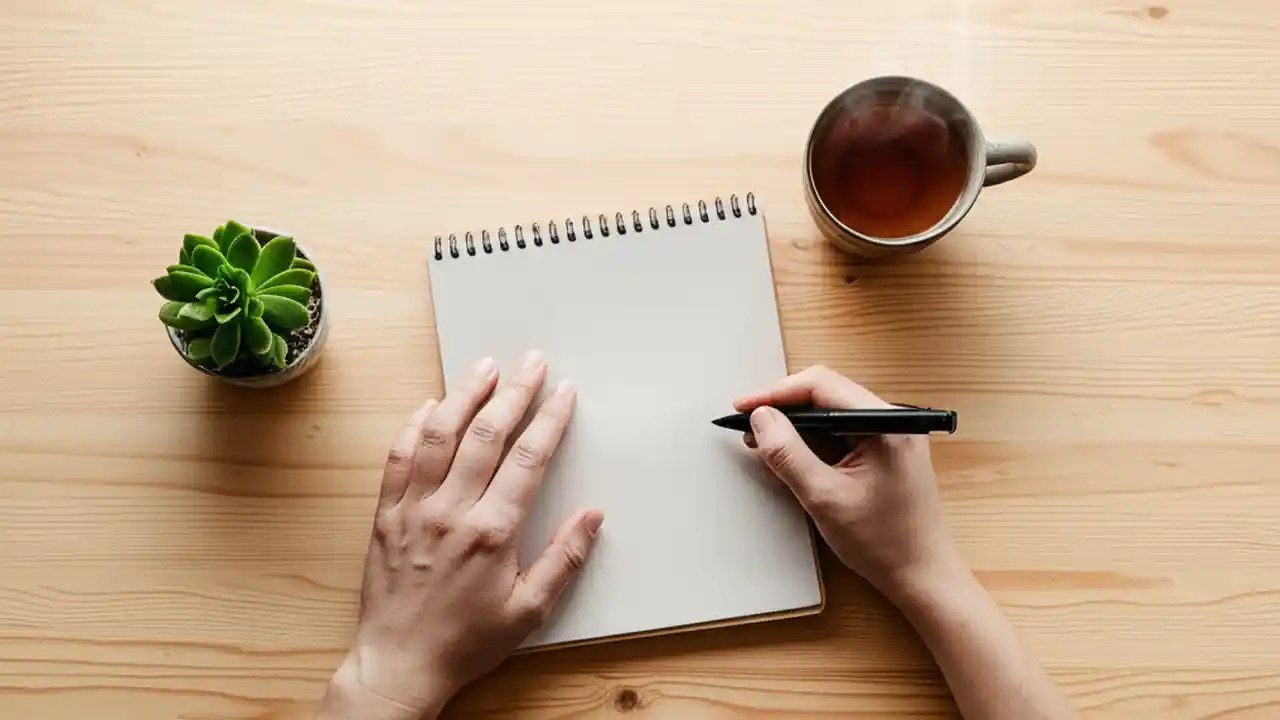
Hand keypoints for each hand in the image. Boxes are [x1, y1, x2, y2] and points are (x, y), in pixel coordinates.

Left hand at [318, 353, 603, 719]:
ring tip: (485, 367)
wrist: (399, 664)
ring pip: (439, 435)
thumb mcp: (529, 611)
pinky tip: (430, 407)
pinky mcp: (385, 515)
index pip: (528, 459)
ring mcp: (413, 509)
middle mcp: (451, 511)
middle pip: (486, 435)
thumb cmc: (466, 642)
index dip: (549, 419)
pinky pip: (398, 458)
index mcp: (491, 532)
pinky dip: (414, 427)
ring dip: (464, 395)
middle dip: (514, 392)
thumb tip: (593, 517)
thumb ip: (564, 559)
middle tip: (532, 362)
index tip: (564, 392)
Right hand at [734, 366, 961, 598]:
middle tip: (747, 424)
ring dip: (795, 422)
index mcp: (886, 424)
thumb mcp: (824, 498)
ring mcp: (891, 432)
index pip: (822, 386)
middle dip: (783, 406)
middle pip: (826, 392)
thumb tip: (761, 418)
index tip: (743, 407)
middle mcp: (893, 419)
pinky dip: (812, 437)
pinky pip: (841, 429)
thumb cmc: (884, 543)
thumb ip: (788, 454)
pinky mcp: (885, 448)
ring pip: (831, 410)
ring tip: (762, 439)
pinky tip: (789, 450)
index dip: (776, 393)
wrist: (921, 575)